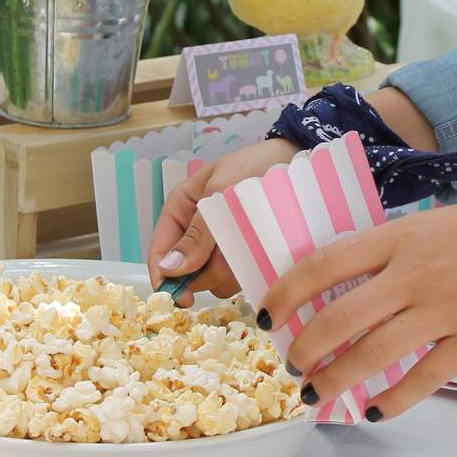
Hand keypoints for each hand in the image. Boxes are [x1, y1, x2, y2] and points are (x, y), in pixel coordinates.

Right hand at [147, 139, 298, 304]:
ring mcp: (218, 246)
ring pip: (213, 279)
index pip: (160, 250)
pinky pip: (236, 277)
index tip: (180, 298)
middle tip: (233, 249)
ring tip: (252, 240)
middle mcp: (195, 231)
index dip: (164, 278)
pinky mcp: (241, 255)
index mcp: (180, 209)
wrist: (295, 159)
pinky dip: (247, 271)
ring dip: (231, 270)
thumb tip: (170, 269)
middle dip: (209, 269)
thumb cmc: (256, 166)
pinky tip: (261, 250)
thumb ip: (199, 232)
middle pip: (188, 272)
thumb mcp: (222, 191)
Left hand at [261, 151, 456, 418]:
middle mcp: (414, 273)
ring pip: (374, 352)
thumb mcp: (431, 224)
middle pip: (338, 317)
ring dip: (336, 379)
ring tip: (315, 394)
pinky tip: (374, 412)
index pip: (323, 264)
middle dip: (304, 347)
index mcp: (398, 238)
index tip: (264, 314)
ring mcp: (445, 308)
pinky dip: (393, 399)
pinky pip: (425, 377)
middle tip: (290, 364)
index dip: (285, 292)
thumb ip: (392, 253)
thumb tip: (347, 285)